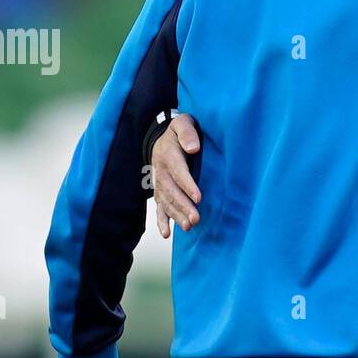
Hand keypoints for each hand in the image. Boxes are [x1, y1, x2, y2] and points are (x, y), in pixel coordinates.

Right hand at [152, 114, 200, 237]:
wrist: (162, 137)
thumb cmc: (178, 131)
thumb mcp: (183, 123)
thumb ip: (187, 133)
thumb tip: (193, 147)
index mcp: (168, 155)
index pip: (178, 172)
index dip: (187, 185)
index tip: (198, 197)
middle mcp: (161, 171)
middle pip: (172, 191)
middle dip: (183, 206)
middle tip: (196, 218)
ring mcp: (159, 183)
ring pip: (166, 202)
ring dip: (176, 215)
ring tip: (188, 227)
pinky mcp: (160, 191)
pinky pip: (159, 208)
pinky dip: (162, 221)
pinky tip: (167, 234)